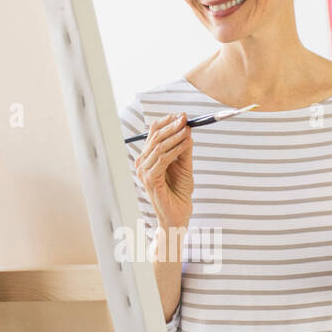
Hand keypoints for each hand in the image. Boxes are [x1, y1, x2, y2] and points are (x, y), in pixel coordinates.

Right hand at [133, 112, 193, 231]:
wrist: (177, 216)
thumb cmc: (179, 193)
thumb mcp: (184, 166)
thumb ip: (184, 149)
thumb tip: (187, 129)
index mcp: (148, 157)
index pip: (153, 132)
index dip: (167, 121)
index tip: (182, 115)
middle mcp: (142, 163)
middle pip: (155, 137)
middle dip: (171, 125)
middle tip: (185, 118)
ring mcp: (144, 171)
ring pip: (159, 147)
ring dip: (175, 136)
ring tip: (188, 130)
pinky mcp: (150, 180)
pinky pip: (163, 159)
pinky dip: (176, 149)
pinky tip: (187, 144)